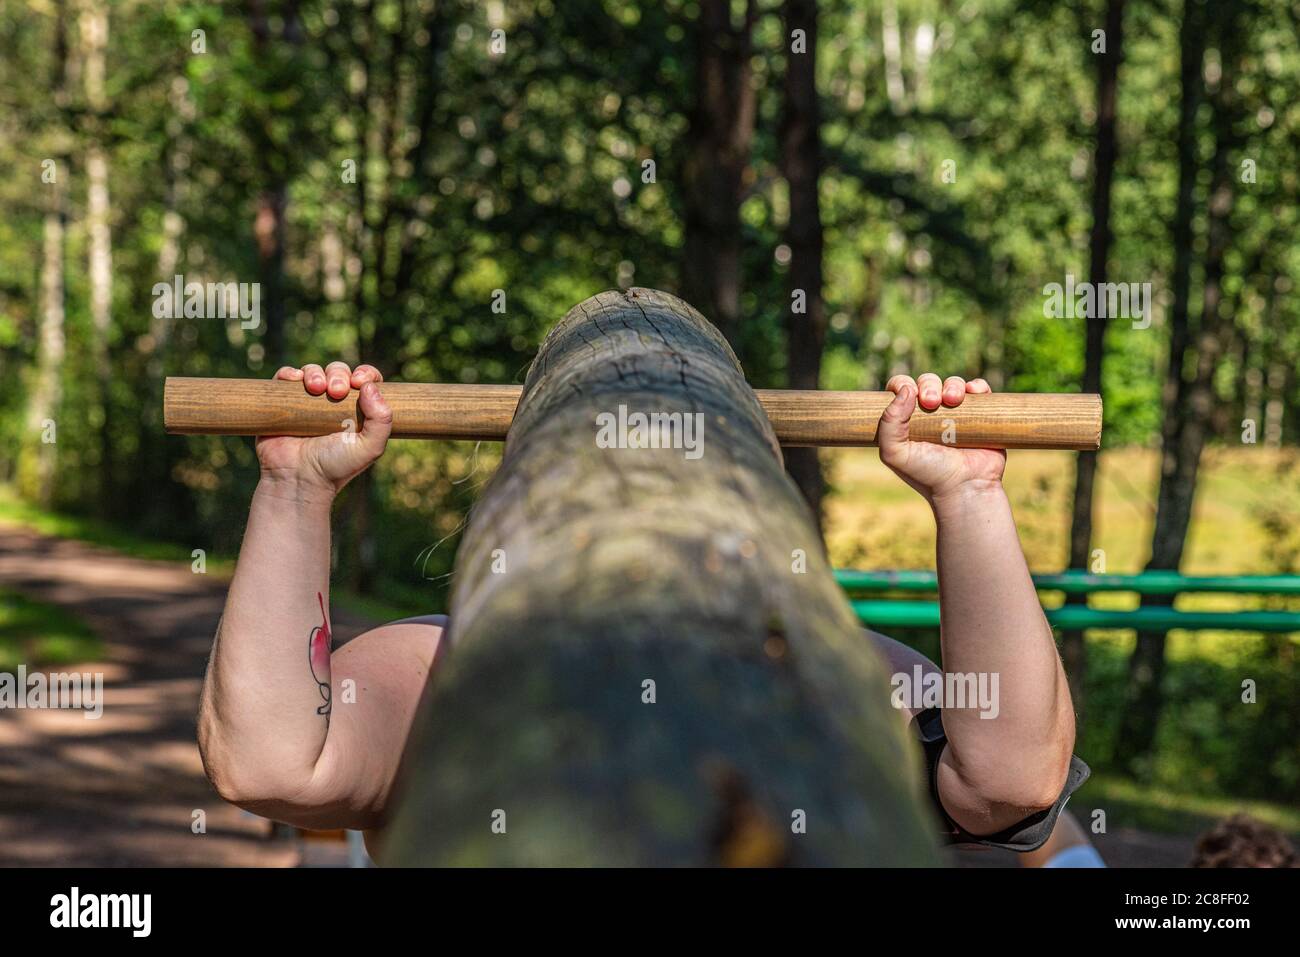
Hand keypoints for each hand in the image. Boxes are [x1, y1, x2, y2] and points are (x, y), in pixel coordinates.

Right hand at [255, 362, 392, 497]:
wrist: (298, 479)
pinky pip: (284, 378)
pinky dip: (289, 373)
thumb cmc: (335, 467)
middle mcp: (331, 403)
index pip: (365, 380)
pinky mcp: (282, 403)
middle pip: (338, 372)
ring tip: (317, 388)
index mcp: (356, 410)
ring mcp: (306, 402)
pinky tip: (294, 379)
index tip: (360, 381)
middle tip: (337, 391)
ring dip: (315, 372)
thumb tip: (370, 386)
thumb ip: (382, 420)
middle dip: (339, 374)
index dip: (365, 373)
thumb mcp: (369, 448)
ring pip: (312, 371)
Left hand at [878, 373, 1005, 505]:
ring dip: (953, 385)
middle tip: (931, 402)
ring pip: (953, 384)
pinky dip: (977, 386)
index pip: (900, 390)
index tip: (910, 394)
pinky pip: (979, 390)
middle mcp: (932, 415)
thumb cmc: (928, 475)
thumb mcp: (895, 454)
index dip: (902, 384)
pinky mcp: (981, 416)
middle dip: (928, 384)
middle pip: (927, 382)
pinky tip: (974, 393)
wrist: (964, 488)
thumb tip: (906, 390)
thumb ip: (889, 424)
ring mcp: (957, 414)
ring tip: (952, 400)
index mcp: (907, 421)